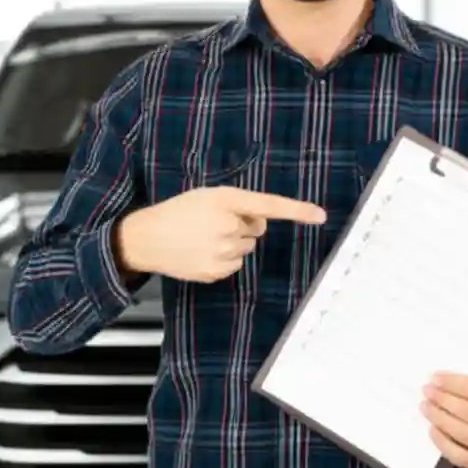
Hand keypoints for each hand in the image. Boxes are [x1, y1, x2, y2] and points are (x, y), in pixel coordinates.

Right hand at [117, 186, 325, 282]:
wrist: (147, 237)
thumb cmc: (178, 212)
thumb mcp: (207, 196)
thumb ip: (238, 205)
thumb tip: (260, 224)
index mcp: (226, 200)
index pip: (269, 205)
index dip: (297, 211)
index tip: (319, 215)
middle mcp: (228, 226)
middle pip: (257, 229)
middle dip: (243, 225)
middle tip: (213, 223)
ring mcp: (222, 251)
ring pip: (246, 248)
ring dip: (232, 243)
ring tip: (203, 237)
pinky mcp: (216, 271)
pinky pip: (235, 265)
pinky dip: (223, 259)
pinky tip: (202, 252)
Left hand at [420, 373, 467, 467]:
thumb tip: (444, 381)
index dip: (453, 384)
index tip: (435, 378)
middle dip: (442, 400)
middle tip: (427, 391)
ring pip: (462, 435)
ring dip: (439, 419)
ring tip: (427, 407)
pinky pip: (462, 457)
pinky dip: (443, 443)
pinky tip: (434, 429)